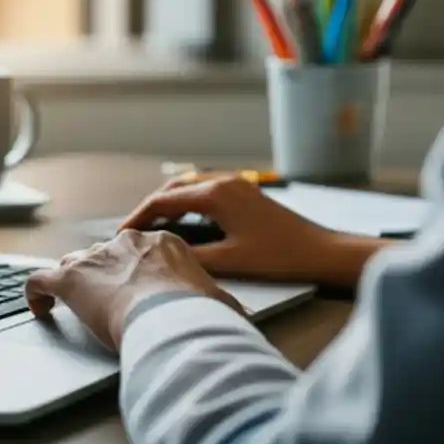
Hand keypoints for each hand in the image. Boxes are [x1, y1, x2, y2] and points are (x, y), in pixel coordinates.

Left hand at [25, 230, 244, 349]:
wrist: (170, 316)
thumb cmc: (197, 311)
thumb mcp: (219, 303)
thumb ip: (224, 306)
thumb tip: (242, 317)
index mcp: (163, 244)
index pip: (140, 252)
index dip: (135, 273)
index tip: (137, 292)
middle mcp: (126, 244)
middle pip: (105, 255)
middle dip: (103, 276)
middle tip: (106, 303)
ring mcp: (94, 259)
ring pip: (73, 264)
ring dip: (71, 284)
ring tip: (72, 306)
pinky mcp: (68, 279)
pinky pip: (39, 280)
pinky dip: (35, 294)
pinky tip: (40, 310)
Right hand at [119, 176, 387, 287]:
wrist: (324, 253)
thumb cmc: (280, 258)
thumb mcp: (229, 261)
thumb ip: (190, 256)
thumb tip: (157, 256)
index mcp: (216, 194)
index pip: (163, 201)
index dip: (137, 218)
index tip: (120, 236)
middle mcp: (224, 182)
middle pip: (173, 189)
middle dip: (149, 209)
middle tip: (131, 232)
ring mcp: (238, 185)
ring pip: (191, 188)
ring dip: (168, 205)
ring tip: (152, 229)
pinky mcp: (247, 194)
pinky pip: (207, 192)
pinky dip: (187, 205)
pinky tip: (184, 225)